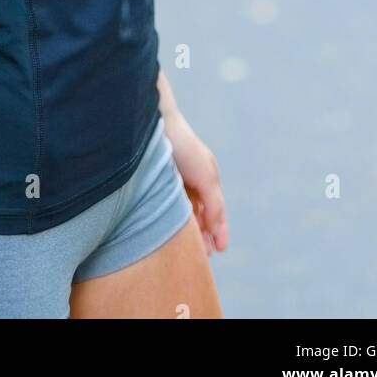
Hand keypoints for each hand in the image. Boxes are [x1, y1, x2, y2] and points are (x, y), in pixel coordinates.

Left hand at [163, 114, 227, 256]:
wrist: (156, 123)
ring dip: (191, 227)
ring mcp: (175, 177)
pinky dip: (176, 217)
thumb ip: (214, 204)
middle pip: (202, 211)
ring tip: (189, 247)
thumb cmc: (183, 148)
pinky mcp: (159, 179)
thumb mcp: (206, 177)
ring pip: (186, 209)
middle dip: (205, 232)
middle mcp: (192, 176)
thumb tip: (215, 228)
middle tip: (204, 253)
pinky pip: (171, 204)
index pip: (216, 208)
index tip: (219, 249)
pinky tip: (173, 228)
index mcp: (207, 175)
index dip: (219, 229)